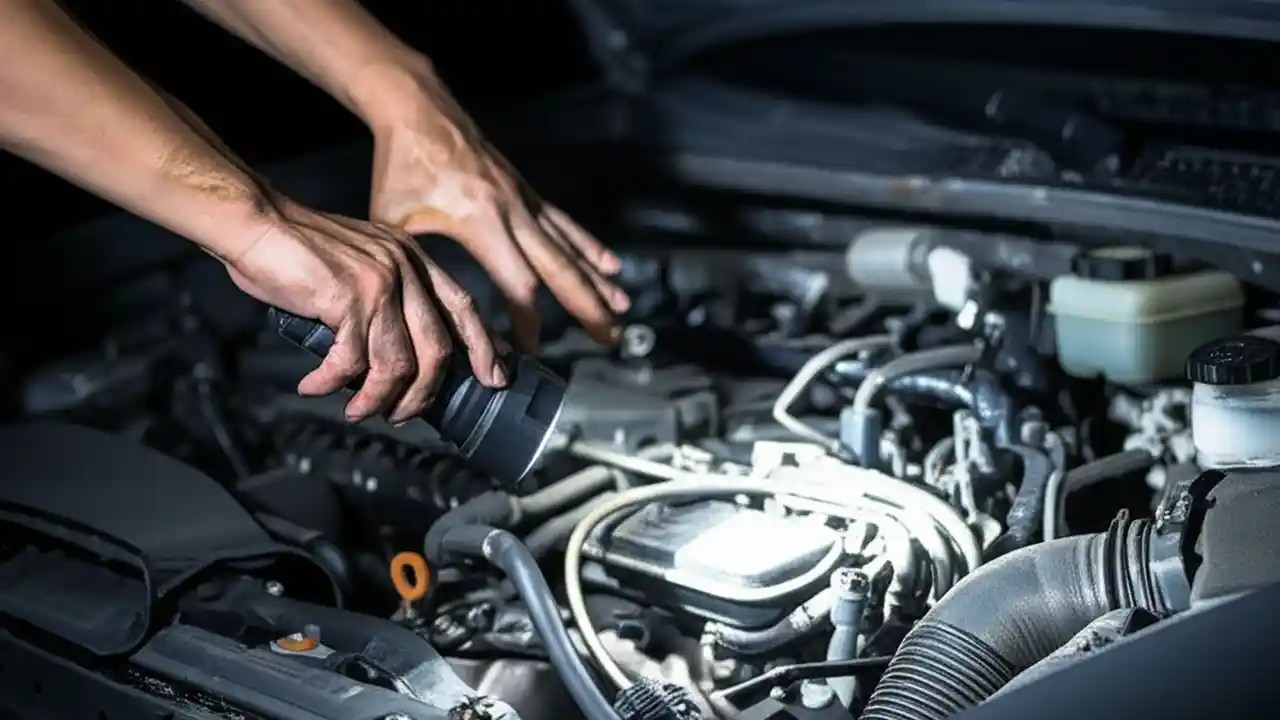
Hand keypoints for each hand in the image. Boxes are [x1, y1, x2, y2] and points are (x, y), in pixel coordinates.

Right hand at [226, 197, 503, 423]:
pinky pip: (349, 362)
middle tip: (404, 415)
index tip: (493, 378)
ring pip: (396, 363)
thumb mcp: (360, 266)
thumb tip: (400, 356)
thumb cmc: (298, 250)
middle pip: (437, 347)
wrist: (254, 223)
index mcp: (413, 257)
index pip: (463, 305)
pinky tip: (313, 386)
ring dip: (375, 398)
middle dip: (424, 392)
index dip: (482, 345)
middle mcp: (404, 266)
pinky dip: (330, 383)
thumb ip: (386, 298)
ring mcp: (379, 282)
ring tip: (356, 410)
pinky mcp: (347, 299)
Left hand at [368, 94, 629, 352]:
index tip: (530, 352)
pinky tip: (611, 265)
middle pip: (560, 270)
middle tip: (609, 340)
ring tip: (622, 310)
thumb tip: (412, 313)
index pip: (518, 284)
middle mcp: (513, 212)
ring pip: (570, 248)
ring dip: (597, 281)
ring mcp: (525, 200)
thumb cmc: (399, 167)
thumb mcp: (394, 221)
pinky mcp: (527, 191)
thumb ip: (410, 264)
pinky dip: (589, 247)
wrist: (418, 109)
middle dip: (587, 308)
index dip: (528, 322)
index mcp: (480, 223)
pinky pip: (565, 225)